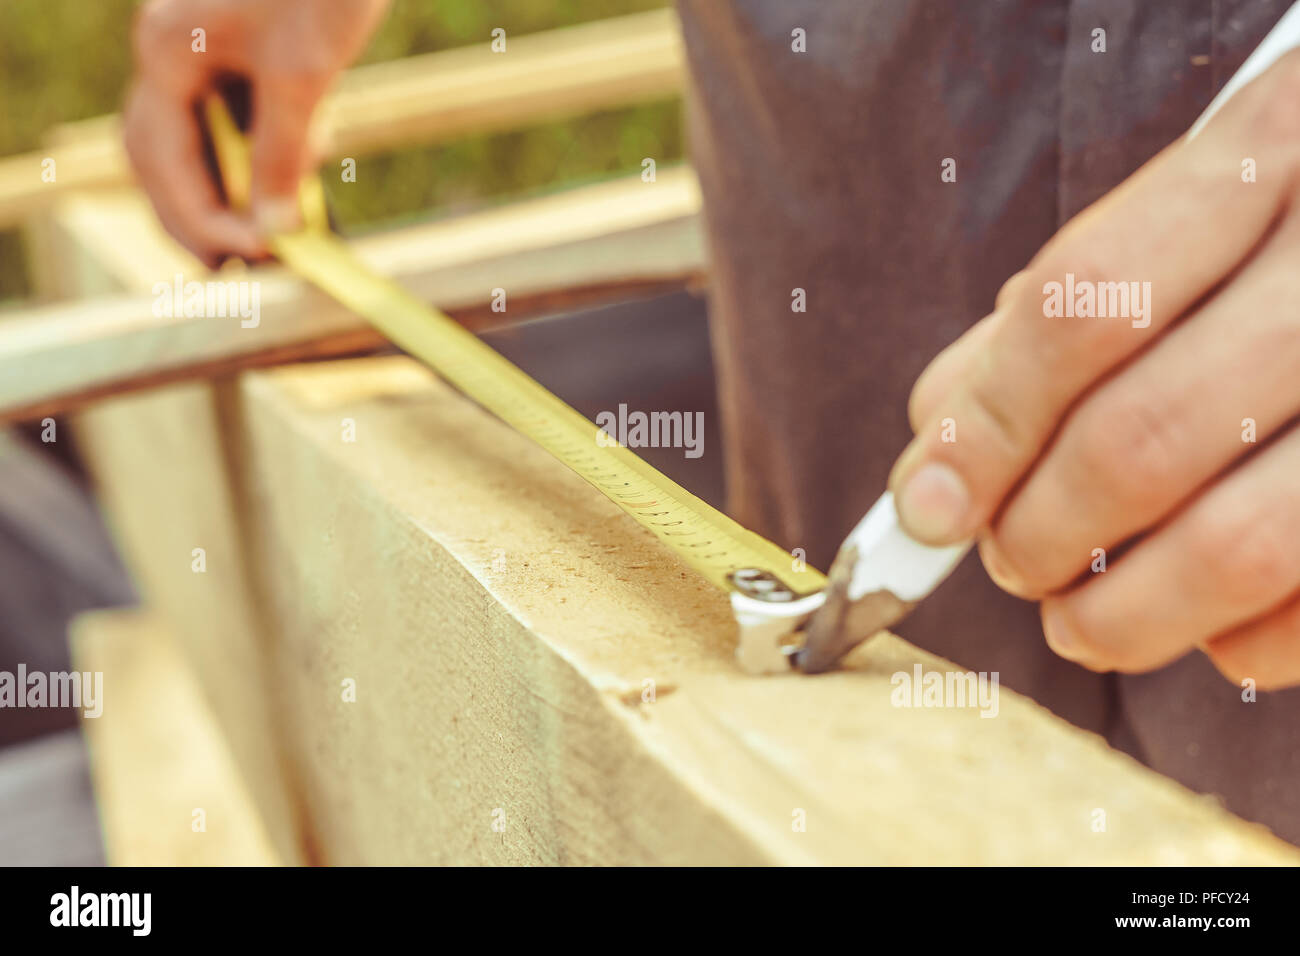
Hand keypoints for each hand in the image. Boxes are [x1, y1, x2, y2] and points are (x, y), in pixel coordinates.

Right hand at [123, 0, 388, 265]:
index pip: (162, 158)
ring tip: (264, 243)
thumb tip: (273, 230)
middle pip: (164, 157)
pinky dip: (257, 160)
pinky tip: (290, 184)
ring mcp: (202, 50)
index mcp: (166, 50)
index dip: (200, 218)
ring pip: (197, 143)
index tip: (250, 257)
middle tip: (238, 270)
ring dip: (227, 194)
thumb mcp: (305, 72)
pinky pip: (235, 121)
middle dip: (196, 215)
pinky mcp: (242, 52)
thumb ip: (284, 154)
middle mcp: (171, 52)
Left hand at [892, 52, 1299, 689]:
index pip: (1082, 307)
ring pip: (1235, 547)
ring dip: (1119, 615)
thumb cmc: (1286, 235)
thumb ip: (1050, 321)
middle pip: (1139, 438)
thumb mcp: (1176, 222)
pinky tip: (1204, 625)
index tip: (925, 507)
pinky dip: (1238, 645)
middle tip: (1006, 562)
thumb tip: (938, 466)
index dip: (984, 427)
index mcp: (1274, 146)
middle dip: (1035, 532)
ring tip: (1076, 620)